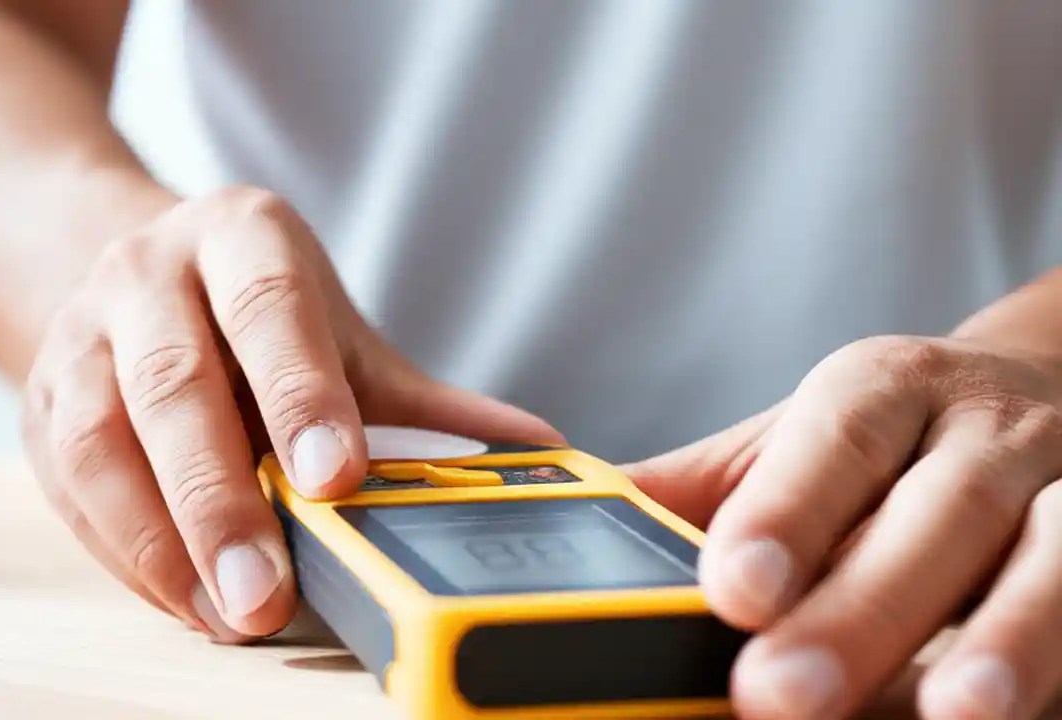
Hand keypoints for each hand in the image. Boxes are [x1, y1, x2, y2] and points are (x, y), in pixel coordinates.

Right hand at [21, 187, 560, 641]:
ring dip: (162, 539)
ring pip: (102, 437)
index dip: (301, 392)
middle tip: (268, 591)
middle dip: (221, 496)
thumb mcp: (340, 336)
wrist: (139, 278)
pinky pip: (68, 482)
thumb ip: (423, 403)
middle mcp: (149, 272)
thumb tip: (538, 455)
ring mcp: (82, 334)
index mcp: (240, 236)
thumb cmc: (257, 314)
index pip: (271, 305)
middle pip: (175, 381)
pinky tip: (181, 597)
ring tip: (228, 615)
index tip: (335, 478)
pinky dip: (124, 551)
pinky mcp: (41, 399)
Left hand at [624, 335, 1061, 719]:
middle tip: (781, 692)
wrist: (1027, 403)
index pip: (834, 440)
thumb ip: (694, 493)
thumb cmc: (883, 444)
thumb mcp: (790, 446)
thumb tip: (575, 530)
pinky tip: (1020, 716)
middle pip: (940, 510)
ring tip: (953, 714)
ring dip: (1009, 638)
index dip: (787, 512)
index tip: (734, 590)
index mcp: (883, 390)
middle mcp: (985, 430)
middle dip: (866, 608)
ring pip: (1059, 553)